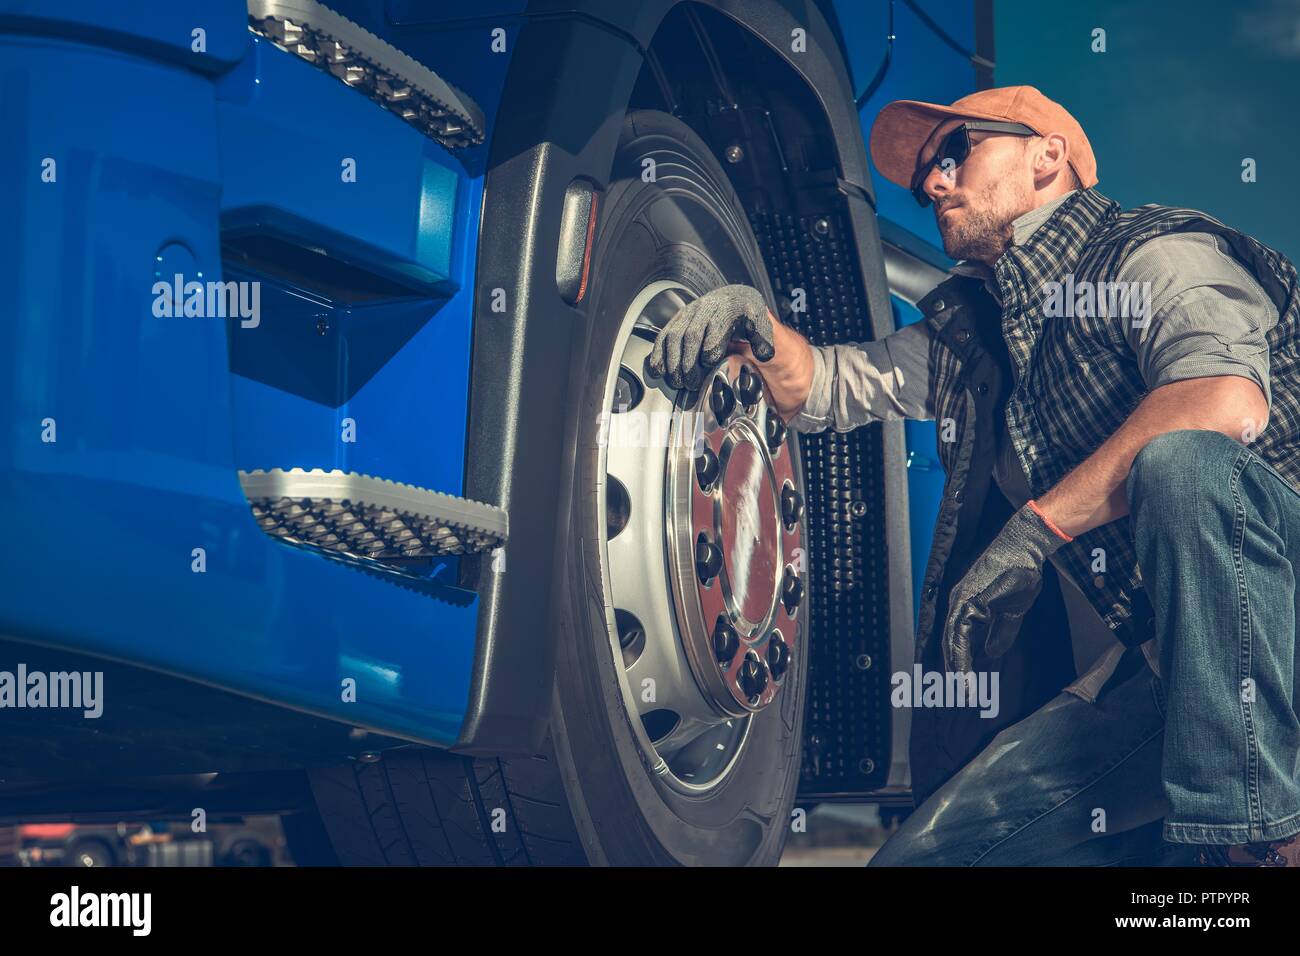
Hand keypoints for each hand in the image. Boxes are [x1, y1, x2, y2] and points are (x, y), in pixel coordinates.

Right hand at [648, 284, 774, 389]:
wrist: (736, 299)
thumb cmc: (750, 316)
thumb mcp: (764, 325)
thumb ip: (764, 340)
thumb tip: (764, 354)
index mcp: (730, 306)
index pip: (716, 328)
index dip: (710, 349)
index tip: (710, 365)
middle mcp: (707, 306)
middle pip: (691, 334)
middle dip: (688, 362)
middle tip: (691, 383)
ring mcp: (690, 313)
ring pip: (674, 335)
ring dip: (672, 361)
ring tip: (676, 381)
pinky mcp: (679, 319)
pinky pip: (664, 335)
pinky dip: (659, 353)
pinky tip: (659, 369)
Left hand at [941, 501, 1071, 673]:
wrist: (1026, 549)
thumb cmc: (1020, 574)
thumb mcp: (1011, 611)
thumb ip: (1000, 633)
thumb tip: (991, 654)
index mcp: (966, 606)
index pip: (957, 639)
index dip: (959, 662)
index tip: (963, 684)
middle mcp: (958, 603)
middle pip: (950, 643)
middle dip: (954, 670)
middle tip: (960, 695)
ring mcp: (960, 600)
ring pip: (951, 641)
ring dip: (956, 667)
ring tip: (962, 689)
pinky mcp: (966, 599)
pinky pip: (958, 632)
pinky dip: (960, 653)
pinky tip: (963, 670)